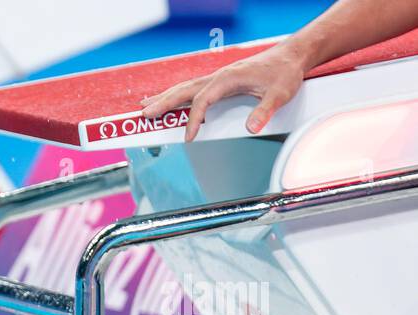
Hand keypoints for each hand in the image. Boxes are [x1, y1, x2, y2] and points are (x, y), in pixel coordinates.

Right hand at [141, 43, 309, 141]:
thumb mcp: (280, 94)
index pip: (202, 101)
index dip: (194, 120)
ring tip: (144, 107)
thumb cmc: (284, 73)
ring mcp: (217, 78)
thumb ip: (265, 111)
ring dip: (164, 97)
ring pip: (184, 88)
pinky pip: (191, 88)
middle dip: (163, 103)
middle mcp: (218, 77)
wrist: (290, 57)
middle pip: (184, 90)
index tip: (189, 137)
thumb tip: (252, 128)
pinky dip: (175, 94)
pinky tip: (167, 99)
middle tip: (144, 114)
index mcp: (228, 79)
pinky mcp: (219, 81)